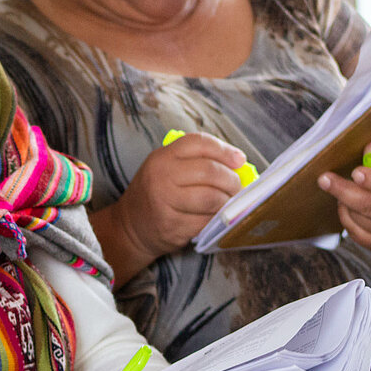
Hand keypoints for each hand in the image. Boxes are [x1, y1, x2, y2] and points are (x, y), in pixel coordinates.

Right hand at [99, 133, 245, 268]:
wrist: (130, 225)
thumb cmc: (156, 192)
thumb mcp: (166, 168)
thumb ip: (195, 161)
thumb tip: (237, 163)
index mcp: (162, 157)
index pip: (198, 143)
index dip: (224, 150)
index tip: (239, 159)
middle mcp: (161, 177)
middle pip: (210, 171)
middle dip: (232, 179)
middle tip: (238, 186)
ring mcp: (166, 203)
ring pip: (212, 198)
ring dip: (228, 201)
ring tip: (228, 201)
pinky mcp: (173, 227)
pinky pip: (207, 220)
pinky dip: (217, 219)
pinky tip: (215, 216)